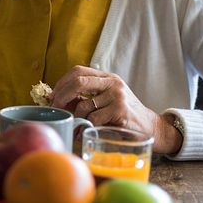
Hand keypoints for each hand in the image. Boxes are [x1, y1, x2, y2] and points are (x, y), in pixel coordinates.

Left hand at [50, 65, 180, 153]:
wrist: (150, 127)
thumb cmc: (122, 115)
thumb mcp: (104, 100)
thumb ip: (85, 97)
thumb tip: (56, 100)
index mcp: (106, 77)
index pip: (78, 71)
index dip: (62, 82)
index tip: (53, 96)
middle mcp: (112, 82)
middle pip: (78, 81)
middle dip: (62, 96)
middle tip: (55, 108)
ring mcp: (117, 95)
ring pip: (84, 105)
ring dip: (75, 118)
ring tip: (74, 126)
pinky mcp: (120, 110)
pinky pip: (94, 118)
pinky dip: (85, 126)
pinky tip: (85, 131)